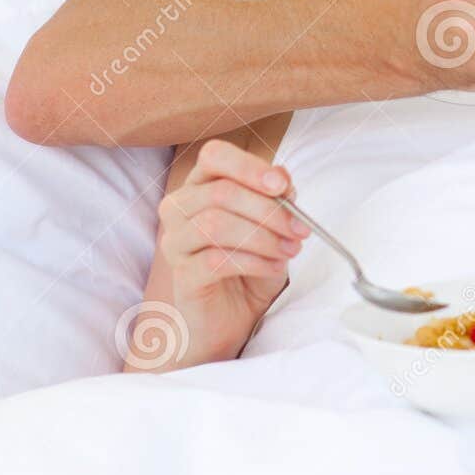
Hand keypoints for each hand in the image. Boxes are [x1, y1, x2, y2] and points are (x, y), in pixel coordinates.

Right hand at [153, 140, 307, 367]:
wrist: (231, 318)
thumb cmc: (249, 265)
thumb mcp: (272, 227)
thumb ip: (276, 199)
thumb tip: (283, 179)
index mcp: (201, 185)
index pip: (214, 156)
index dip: (249, 167)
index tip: (282, 186)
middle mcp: (180, 208)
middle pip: (220, 192)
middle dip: (268, 210)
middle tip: (299, 229)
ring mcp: (175, 242)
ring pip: (215, 224)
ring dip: (263, 237)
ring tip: (289, 250)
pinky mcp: (181, 275)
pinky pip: (216, 261)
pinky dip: (254, 262)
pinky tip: (273, 267)